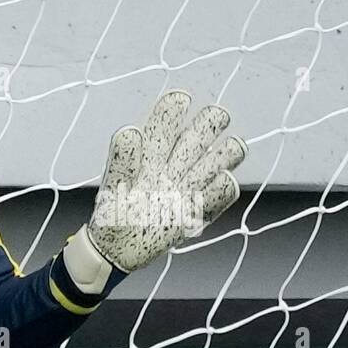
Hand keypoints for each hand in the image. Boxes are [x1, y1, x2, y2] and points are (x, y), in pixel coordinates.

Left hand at [84, 89, 245, 272]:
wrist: (116, 249)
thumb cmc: (113, 211)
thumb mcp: (113, 183)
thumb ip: (123, 157)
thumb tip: (131, 129)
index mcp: (150, 150)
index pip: (166, 120)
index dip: (175, 107)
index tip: (182, 99)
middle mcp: (172, 164)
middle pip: (198, 135)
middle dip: (211, 122)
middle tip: (219, 116)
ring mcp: (187, 186)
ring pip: (216, 161)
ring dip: (227, 152)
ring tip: (234, 146)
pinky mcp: (197, 210)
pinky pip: (220, 195)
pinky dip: (224, 187)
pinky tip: (223, 180)